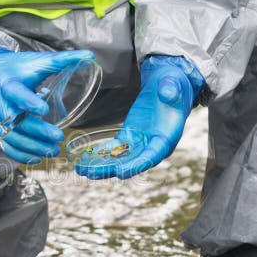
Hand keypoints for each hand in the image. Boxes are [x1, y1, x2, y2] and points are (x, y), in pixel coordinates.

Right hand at [0, 48, 95, 163]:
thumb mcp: (38, 61)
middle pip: (17, 123)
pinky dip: (21, 156)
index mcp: (10, 85)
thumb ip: (62, 60)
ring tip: (53, 150)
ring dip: (33, 148)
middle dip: (38, 132)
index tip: (45, 110)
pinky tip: (38, 158)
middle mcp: (0, 104)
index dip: (29, 103)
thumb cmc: (17, 68)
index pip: (17, 95)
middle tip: (58, 137)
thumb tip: (89, 56)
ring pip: (13, 139)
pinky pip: (7, 147)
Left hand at [76, 55, 204, 178]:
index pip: (153, 155)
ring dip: (102, 165)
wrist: (168, 84)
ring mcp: (140, 142)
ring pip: (121, 159)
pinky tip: (85, 158)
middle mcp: (154, 145)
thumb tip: (166, 92)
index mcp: (167, 136)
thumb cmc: (174, 84)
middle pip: (132, 162)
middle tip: (91, 173)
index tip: (120, 172)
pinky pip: (114, 148)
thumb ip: (171, 89)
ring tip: (82, 170)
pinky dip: (101, 154)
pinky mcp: (129, 136)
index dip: (137, 165)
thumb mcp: (174, 83)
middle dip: (111, 169)